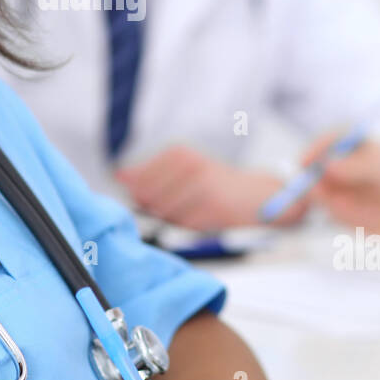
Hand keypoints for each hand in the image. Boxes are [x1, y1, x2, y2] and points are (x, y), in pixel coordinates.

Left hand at [114, 146, 290, 229]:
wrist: (260, 195)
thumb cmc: (217, 184)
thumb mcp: (185, 168)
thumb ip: (150, 173)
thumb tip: (119, 177)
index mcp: (180, 154)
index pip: (138, 179)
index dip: (138, 193)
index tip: (148, 197)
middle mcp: (190, 167)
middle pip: (148, 198)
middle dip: (153, 208)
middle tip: (176, 206)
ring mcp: (202, 188)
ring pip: (165, 213)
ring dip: (172, 218)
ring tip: (191, 210)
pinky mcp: (213, 209)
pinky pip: (184, 225)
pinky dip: (187, 226)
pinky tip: (200, 218)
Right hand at [300, 132, 379, 235]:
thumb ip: (357, 166)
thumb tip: (326, 164)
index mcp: (356, 145)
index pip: (329, 140)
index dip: (314, 149)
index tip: (306, 162)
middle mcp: (344, 165)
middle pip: (315, 167)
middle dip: (311, 179)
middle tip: (316, 190)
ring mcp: (342, 187)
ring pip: (321, 192)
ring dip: (330, 201)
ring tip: (364, 210)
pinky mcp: (343, 210)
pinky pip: (333, 212)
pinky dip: (345, 215)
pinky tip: (370, 218)